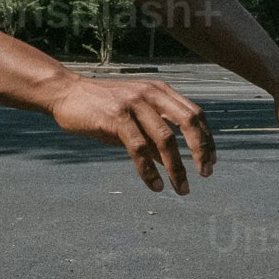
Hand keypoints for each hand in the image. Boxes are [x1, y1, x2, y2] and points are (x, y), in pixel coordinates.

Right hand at [49, 74, 215, 193]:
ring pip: (166, 139)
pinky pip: (139, 148)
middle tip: (206, 174)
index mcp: (160, 90)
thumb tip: (171, 163)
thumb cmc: (101, 107)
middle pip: (189, 122)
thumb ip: (154, 135)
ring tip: (181, 188)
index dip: (207, 138)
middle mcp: (152, 93)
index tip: (212, 161)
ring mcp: (134, 104)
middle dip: (201, 150)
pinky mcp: (116, 117)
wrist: (66, 93)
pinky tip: (155, 186)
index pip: (195, 113)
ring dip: (177, 168)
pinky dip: (149, 171)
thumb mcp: (134, 117)